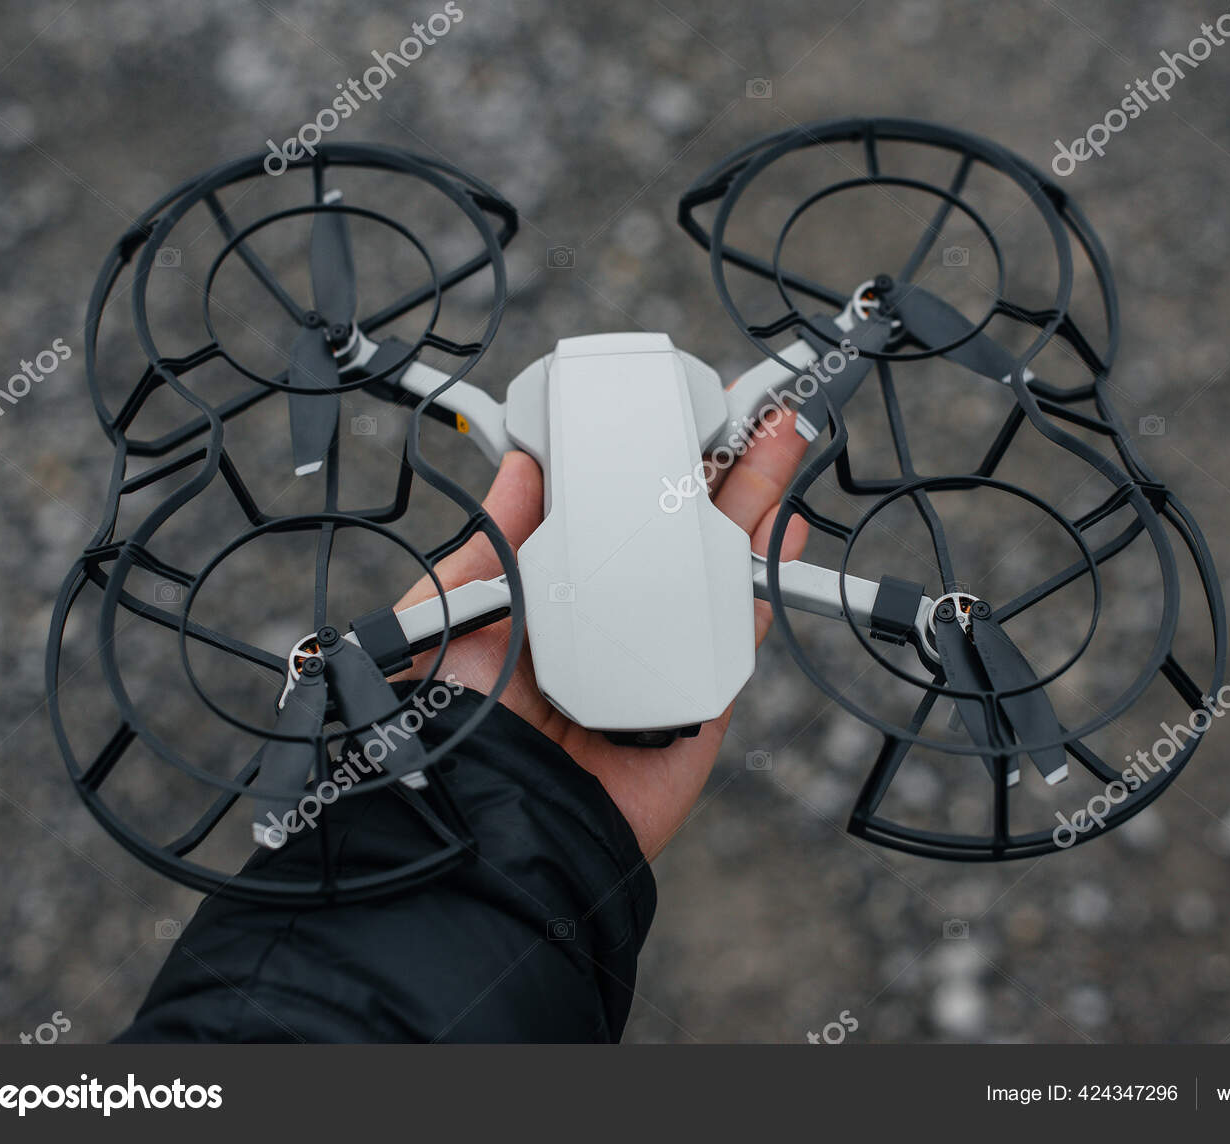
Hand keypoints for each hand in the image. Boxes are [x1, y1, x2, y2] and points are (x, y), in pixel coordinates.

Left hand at [394, 410, 808, 857]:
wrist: (487, 820)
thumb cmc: (450, 722)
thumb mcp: (455, 606)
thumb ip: (497, 538)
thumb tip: (522, 463)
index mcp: (553, 595)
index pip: (608, 514)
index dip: (641, 465)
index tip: (668, 414)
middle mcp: (610, 619)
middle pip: (675, 531)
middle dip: (715, 467)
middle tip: (749, 409)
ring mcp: (657, 656)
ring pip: (717, 570)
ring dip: (753, 506)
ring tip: (779, 443)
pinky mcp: (695, 701)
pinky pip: (737, 637)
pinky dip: (764, 584)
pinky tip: (779, 532)